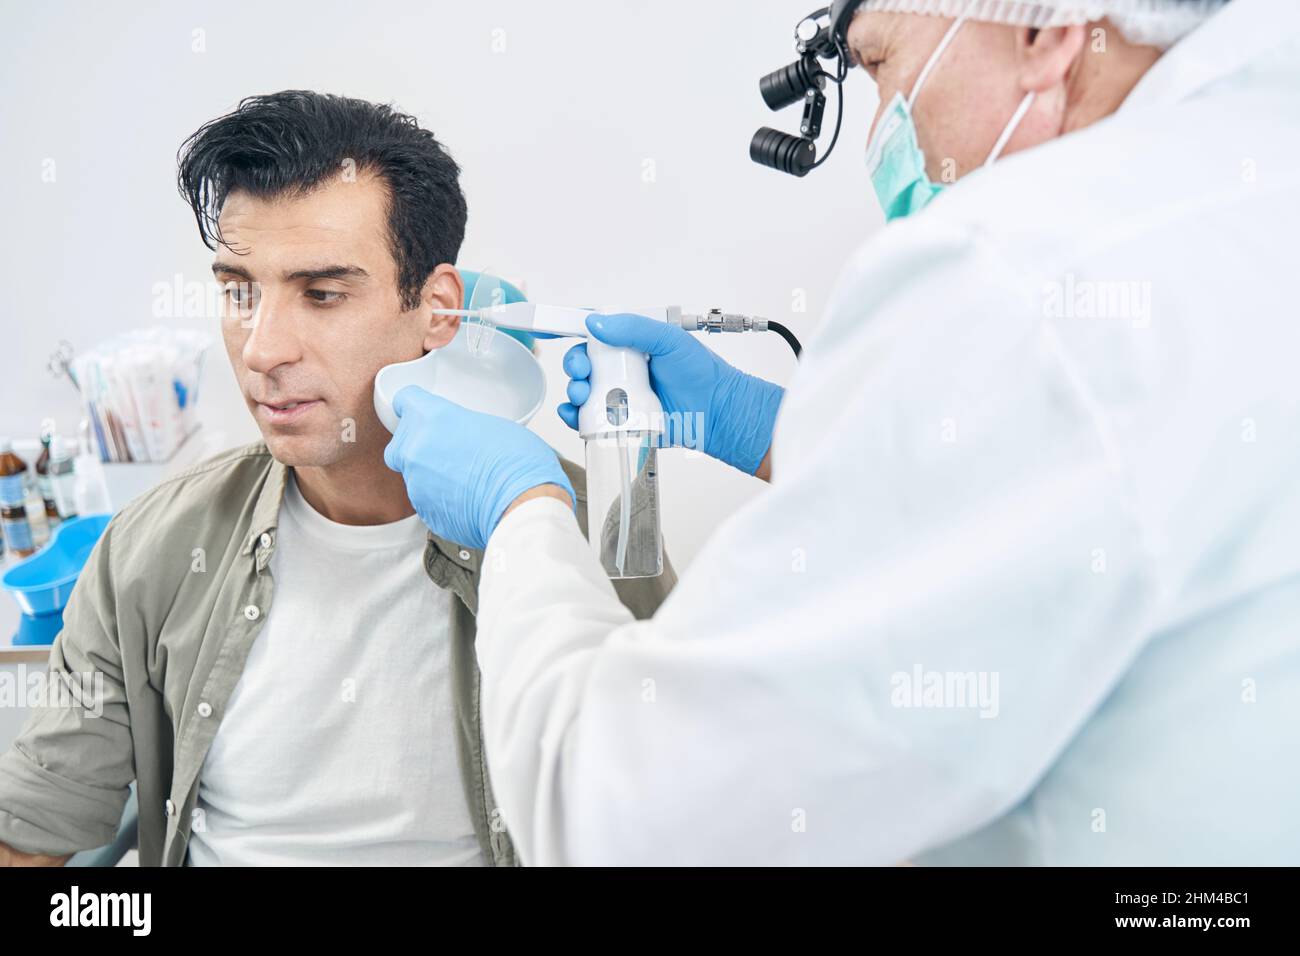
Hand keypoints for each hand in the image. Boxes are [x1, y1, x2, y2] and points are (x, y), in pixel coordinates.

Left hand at [384, 386, 575, 549]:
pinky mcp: (424, 511)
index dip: (415, 407)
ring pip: (413, 475)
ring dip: (431, 476)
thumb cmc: (517, 464)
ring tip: (465, 480)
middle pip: (400, 443)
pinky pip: (426, 500)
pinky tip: (466, 499)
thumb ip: (466, 427)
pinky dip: (441, 500)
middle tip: (446, 451)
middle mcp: (416, 449)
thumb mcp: (495, 426)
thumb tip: (467, 436)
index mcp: (433, 418)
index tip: (420, 412)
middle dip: (417, 446)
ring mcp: (416, 482)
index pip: (405, 401)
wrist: (521, 506)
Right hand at [558, 313, 783, 474]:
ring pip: (582, 389)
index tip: (545, 326)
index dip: (567, 327)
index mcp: (630, 343)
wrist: (717, 412)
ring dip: (573, 389)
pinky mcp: (620, 421)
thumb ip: (633, 328)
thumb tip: (596, 323)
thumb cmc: (700, 373)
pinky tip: (574, 413)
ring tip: (583, 394)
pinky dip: (574, 416)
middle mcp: (621, 367)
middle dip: (574, 364)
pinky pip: (588, 418)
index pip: (594, 331)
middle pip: (582, 361)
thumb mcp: (669, 339)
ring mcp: (619, 394)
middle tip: (583, 370)